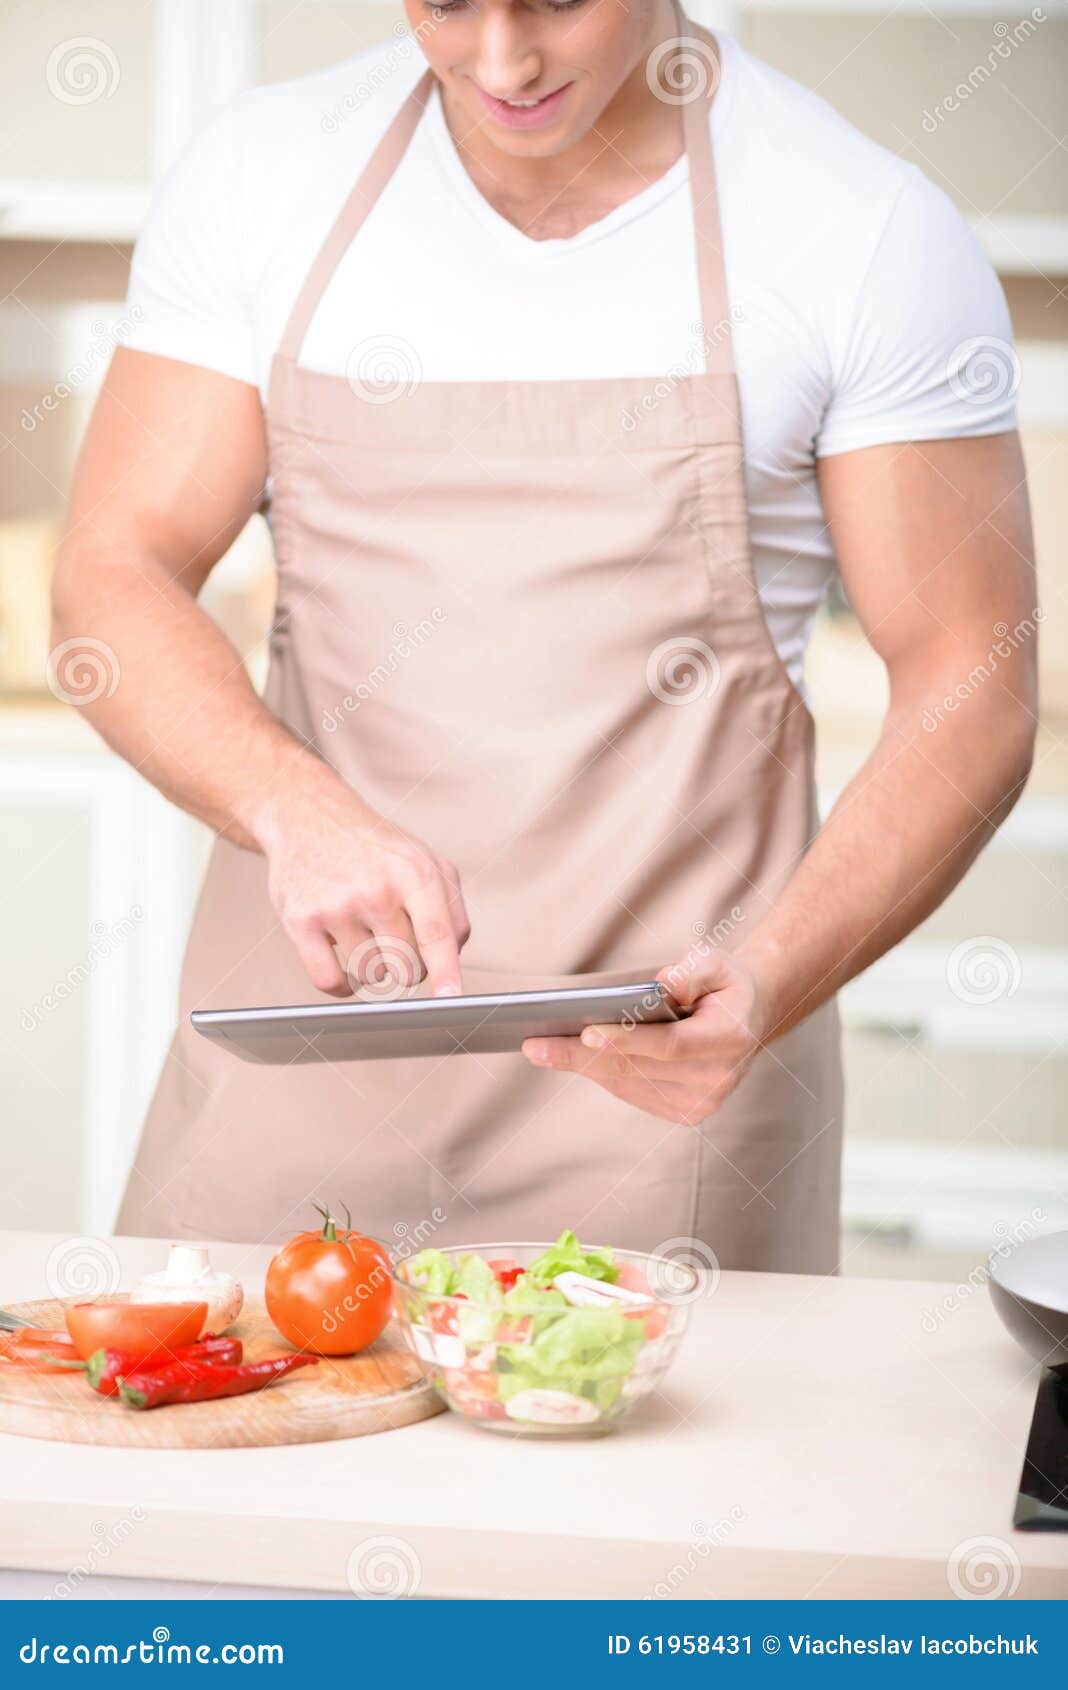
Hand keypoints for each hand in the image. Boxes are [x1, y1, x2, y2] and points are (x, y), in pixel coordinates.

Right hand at [253, 765, 469, 997]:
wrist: (308, 817)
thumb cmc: (373, 848)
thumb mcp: (424, 859)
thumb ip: (451, 906)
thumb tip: (453, 956)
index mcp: (414, 872)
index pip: (436, 932)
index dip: (445, 970)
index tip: (450, 997)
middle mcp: (376, 889)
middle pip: (407, 967)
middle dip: (408, 964)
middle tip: (396, 941)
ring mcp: (336, 905)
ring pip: (371, 976)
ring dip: (373, 967)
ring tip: (365, 934)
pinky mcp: (301, 921)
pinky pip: (330, 981)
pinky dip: (343, 985)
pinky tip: (345, 964)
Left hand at [521, 949, 770, 1125]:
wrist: (751, 1018)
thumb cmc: (726, 985)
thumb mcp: (719, 963)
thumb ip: (695, 970)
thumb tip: (665, 984)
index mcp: (728, 1040)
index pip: (670, 1045)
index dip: (627, 1040)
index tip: (586, 1032)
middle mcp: (717, 1079)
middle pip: (638, 1068)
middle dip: (581, 1056)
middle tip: (536, 1045)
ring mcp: (701, 1102)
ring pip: (628, 1083)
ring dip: (582, 1067)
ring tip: (541, 1049)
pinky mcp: (686, 1113)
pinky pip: (632, 1092)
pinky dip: (600, 1073)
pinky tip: (571, 1057)